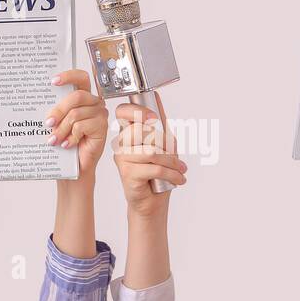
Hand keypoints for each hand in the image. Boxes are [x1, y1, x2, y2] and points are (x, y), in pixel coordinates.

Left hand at [44, 70, 109, 176]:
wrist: (75, 165)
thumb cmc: (66, 141)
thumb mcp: (58, 122)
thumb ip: (55, 111)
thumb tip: (42, 105)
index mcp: (82, 96)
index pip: (80, 77)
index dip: (69, 76)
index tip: (53, 81)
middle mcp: (93, 102)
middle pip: (76, 96)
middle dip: (59, 110)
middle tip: (48, 123)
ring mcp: (99, 114)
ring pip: (76, 114)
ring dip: (62, 129)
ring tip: (54, 140)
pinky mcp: (102, 127)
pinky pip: (81, 126)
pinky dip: (71, 137)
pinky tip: (67, 144)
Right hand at [114, 103, 185, 217]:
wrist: (152, 203)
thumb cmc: (157, 174)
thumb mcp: (163, 145)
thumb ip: (159, 124)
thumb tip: (156, 97)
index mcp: (128, 133)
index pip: (123, 112)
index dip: (138, 111)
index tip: (154, 119)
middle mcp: (121, 143)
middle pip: (143, 130)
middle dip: (166, 144)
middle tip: (174, 156)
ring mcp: (122, 158)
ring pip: (152, 151)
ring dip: (172, 163)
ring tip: (179, 170)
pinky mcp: (127, 173)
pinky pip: (154, 168)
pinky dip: (172, 174)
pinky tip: (178, 179)